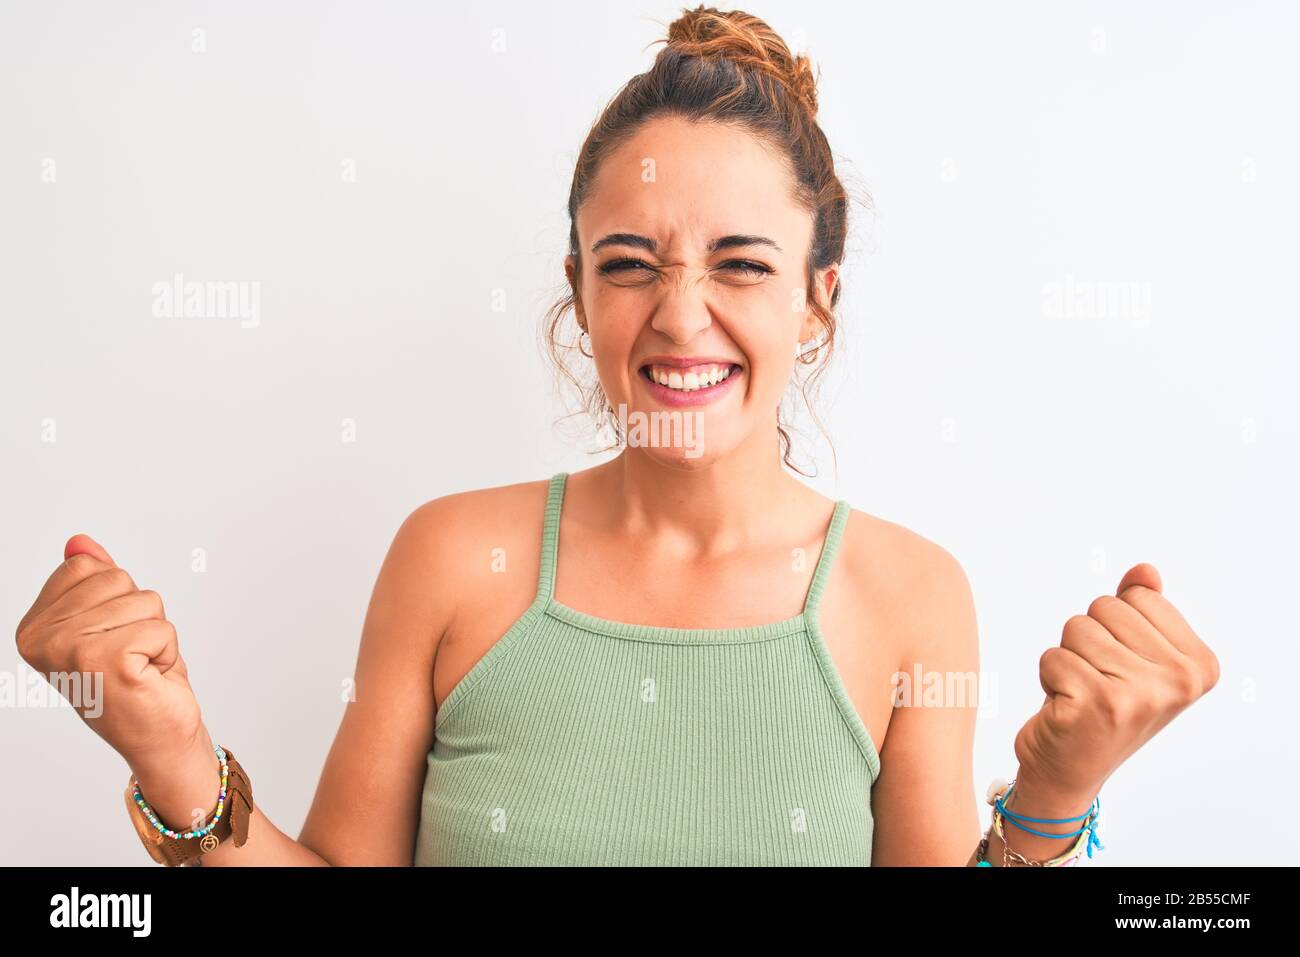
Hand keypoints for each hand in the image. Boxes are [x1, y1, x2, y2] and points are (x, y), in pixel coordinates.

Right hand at [15, 534, 204, 765]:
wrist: (157, 736)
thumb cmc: (136, 679)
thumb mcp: (112, 620)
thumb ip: (92, 580)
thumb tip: (78, 542)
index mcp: (34, 626)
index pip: (86, 566)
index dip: (117, 596)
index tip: (111, 635)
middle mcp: (42, 640)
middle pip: (118, 579)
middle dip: (140, 614)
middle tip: (132, 655)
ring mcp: (71, 651)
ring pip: (144, 600)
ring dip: (155, 633)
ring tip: (140, 666)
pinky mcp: (107, 662)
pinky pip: (160, 627)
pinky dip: (167, 650)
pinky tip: (149, 677)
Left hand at [1012, 563, 1219, 802]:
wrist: (1070, 769)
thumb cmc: (1102, 706)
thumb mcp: (1134, 656)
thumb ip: (1142, 609)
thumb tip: (1145, 571)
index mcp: (1198, 665)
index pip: (1139, 595)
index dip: (1116, 624)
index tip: (1122, 665)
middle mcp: (1178, 681)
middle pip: (1104, 607)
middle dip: (1089, 639)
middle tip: (1097, 680)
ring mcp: (1138, 694)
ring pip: (1076, 628)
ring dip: (1068, 658)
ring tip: (1081, 692)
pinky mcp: (1095, 705)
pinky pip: (1052, 656)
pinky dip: (1049, 677)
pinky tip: (1065, 707)